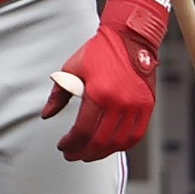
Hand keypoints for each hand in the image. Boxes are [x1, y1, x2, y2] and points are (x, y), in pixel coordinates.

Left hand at [41, 0, 161, 159]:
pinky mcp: (147, 106)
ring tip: (88, 153)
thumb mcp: (71, 69)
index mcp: (99, 93)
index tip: (63, 146)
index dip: (71, 143)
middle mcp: (120, 102)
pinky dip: (121, 145)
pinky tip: (108, 146)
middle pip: (101, 141)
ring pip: (119, 142)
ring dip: (102, 153)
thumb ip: (59, 95)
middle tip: (72, 155)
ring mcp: (136, 106)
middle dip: (83, 152)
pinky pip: (135, 135)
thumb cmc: (99, 52)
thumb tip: (46, 115)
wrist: (129, 38)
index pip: (83, 130)